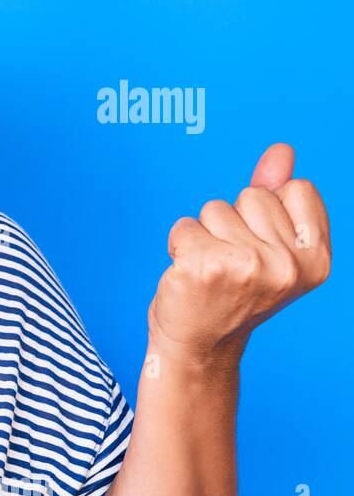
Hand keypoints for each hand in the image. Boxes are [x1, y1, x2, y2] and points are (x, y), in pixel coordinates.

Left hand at [148, 142, 331, 364]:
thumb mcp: (268, 245)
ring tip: (210, 271)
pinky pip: (184, 225)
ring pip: (215, 207)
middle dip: (234, 222)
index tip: (260, 250)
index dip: (269, 212)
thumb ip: (276, 195)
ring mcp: (249, 265)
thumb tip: (282, 150)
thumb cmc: (231, 294)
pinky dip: (179, 244)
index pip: (296, 188)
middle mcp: (289, 266)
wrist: (197, 345)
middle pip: (252, 194)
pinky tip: (187, 275)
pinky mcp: (207, 265)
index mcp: (316, 259)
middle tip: (230, 265)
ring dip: (205, 234)